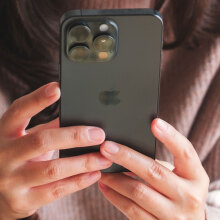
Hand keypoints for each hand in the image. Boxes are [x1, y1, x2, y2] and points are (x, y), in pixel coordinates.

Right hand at [0, 82, 111, 218]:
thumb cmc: (18, 157)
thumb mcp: (25, 139)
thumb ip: (47, 128)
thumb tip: (79, 118)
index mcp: (5, 132)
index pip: (19, 111)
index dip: (37, 99)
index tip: (58, 88)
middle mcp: (4, 154)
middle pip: (42, 141)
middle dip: (75, 136)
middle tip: (99, 134)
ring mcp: (11, 180)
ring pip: (53, 169)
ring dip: (84, 162)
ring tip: (105, 157)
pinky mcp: (22, 200)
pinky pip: (56, 190)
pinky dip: (79, 181)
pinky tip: (95, 173)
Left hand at [98, 119, 208, 219]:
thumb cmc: (179, 192)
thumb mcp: (179, 176)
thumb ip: (159, 165)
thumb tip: (125, 151)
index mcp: (196, 177)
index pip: (185, 152)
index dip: (170, 136)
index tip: (154, 122)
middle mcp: (189, 196)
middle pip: (153, 172)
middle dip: (126, 157)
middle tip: (106, 146)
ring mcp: (174, 215)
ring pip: (138, 191)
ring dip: (115, 178)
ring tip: (101, 166)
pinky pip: (131, 210)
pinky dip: (114, 195)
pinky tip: (104, 185)